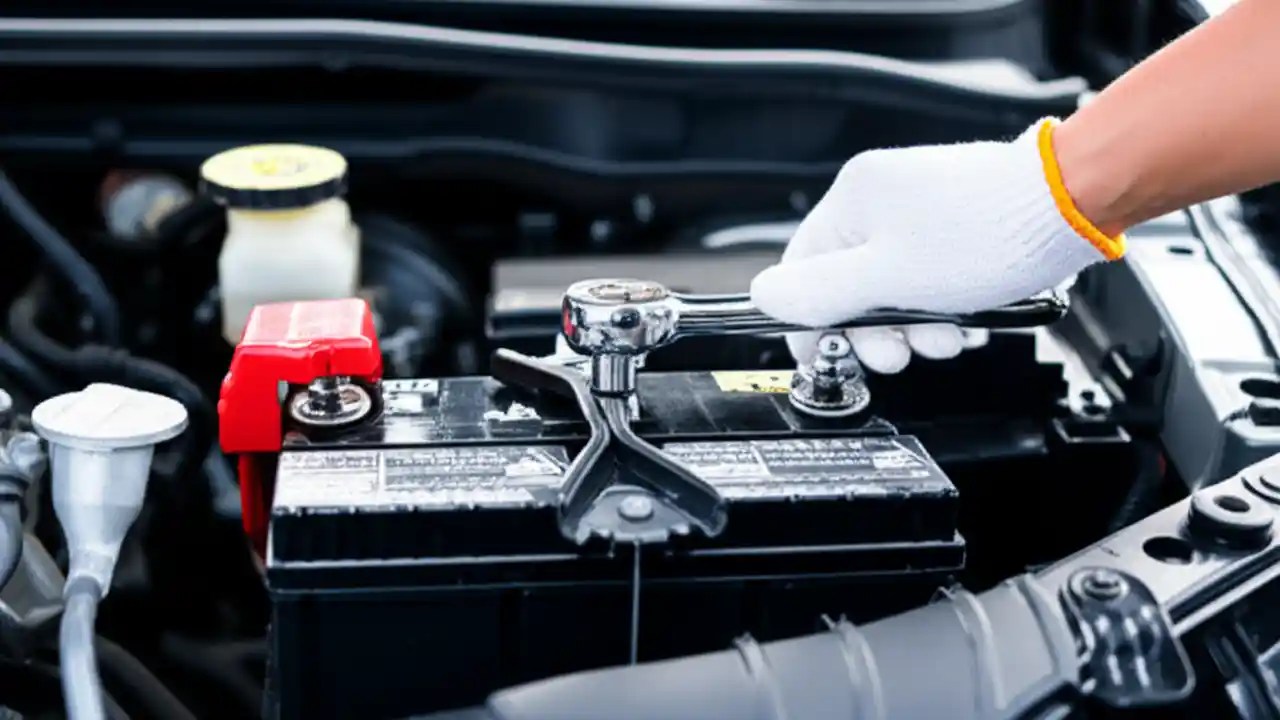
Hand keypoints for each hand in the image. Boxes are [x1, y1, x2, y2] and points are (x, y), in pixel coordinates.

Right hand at [750, 119, 1116, 372]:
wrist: (1074, 207)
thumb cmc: (991, 232)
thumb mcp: (889, 279)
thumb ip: (822, 293)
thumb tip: (766, 297)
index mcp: (856, 198)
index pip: (803, 267)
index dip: (808, 322)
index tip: (820, 357)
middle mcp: (885, 198)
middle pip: (851, 284)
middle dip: (876, 330)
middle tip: (896, 354)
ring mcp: (925, 211)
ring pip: (895, 288)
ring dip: (916, 326)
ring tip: (946, 338)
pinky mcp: (960, 227)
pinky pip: (931, 279)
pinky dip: (943, 308)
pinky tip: (966, 322)